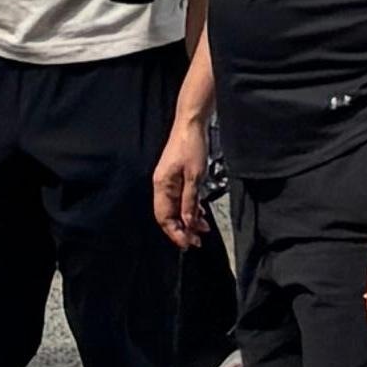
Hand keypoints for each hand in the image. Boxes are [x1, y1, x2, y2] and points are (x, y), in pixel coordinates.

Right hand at [151, 110, 215, 252]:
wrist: (192, 122)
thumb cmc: (192, 146)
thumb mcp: (195, 177)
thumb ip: (190, 201)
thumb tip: (187, 224)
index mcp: (162, 186)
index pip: (164, 218)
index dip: (176, 233)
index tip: (189, 243)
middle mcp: (162, 185)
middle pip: (168, 215)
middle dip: (182, 229)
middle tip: (198, 240)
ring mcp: (168, 181)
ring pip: (175, 208)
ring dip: (188, 219)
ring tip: (204, 227)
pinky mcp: (175, 176)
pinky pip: (179, 199)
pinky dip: (189, 208)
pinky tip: (200, 212)